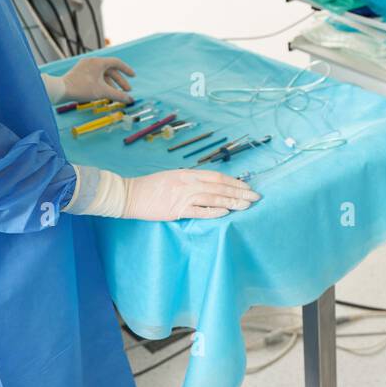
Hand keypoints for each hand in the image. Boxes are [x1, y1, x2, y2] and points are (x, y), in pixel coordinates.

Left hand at [61, 56, 135, 103]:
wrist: (60, 90)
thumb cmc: (82, 88)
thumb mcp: (103, 92)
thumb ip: (118, 96)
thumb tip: (130, 100)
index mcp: (98, 62)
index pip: (117, 62)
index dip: (126, 70)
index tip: (133, 76)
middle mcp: (92, 62)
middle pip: (110, 70)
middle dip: (119, 81)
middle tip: (126, 91)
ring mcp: (84, 67)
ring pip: (102, 74)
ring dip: (111, 84)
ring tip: (115, 94)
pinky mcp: (79, 73)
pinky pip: (95, 76)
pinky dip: (102, 83)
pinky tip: (103, 92)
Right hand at [122, 169, 261, 220]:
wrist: (130, 194)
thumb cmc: (150, 187)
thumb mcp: (173, 177)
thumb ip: (190, 180)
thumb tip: (209, 185)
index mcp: (188, 174)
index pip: (217, 177)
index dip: (234, 182)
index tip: (247, 186)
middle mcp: (189, 183)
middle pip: (220, 187)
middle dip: (240, 192)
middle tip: (255, 197)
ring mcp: (183, 196)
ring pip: (214, 198)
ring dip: (232, 201)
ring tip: (246, 205)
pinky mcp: (177, 210)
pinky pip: (199, 211)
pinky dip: (214, 211)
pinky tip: (226, 212)